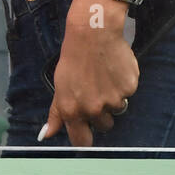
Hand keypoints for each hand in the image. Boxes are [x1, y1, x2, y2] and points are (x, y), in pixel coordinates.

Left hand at [40, 0, 137, 147]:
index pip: (82, 141)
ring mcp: (113, 100)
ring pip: (117, 109)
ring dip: (113, 97)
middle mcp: (93, 109)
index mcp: (73, 110)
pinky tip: (114, 67)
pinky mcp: (129, 88)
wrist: (93, 32)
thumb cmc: (73, 57)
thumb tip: (45, 135)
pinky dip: (123, 83)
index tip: (86, 129)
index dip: (85, 136)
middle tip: (95, 90)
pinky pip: (128, 93)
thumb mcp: (60, 85)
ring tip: (104, 75)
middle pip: (103, 126)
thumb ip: (56, 113)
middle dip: (101, 112)